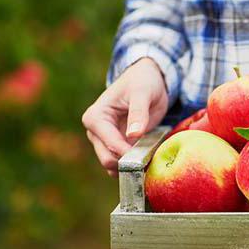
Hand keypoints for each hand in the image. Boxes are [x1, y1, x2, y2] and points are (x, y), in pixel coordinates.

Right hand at [82, 58, 168, 175]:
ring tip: (152, 162)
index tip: (146, 157)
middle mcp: (96, 132)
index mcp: (96, 117)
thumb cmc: (142, 82)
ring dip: (132, 167)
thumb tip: (134, 135)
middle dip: (128, 164)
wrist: (147, 80)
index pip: (109, 142)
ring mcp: (105, 141)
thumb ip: (138, 112)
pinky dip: (135, 166)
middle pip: (107, 159)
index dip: (127, 152)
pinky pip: (123, 164)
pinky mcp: (117, 147)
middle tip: (150, 163)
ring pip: (114, 165)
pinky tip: (150, 162)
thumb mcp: (142, 92)